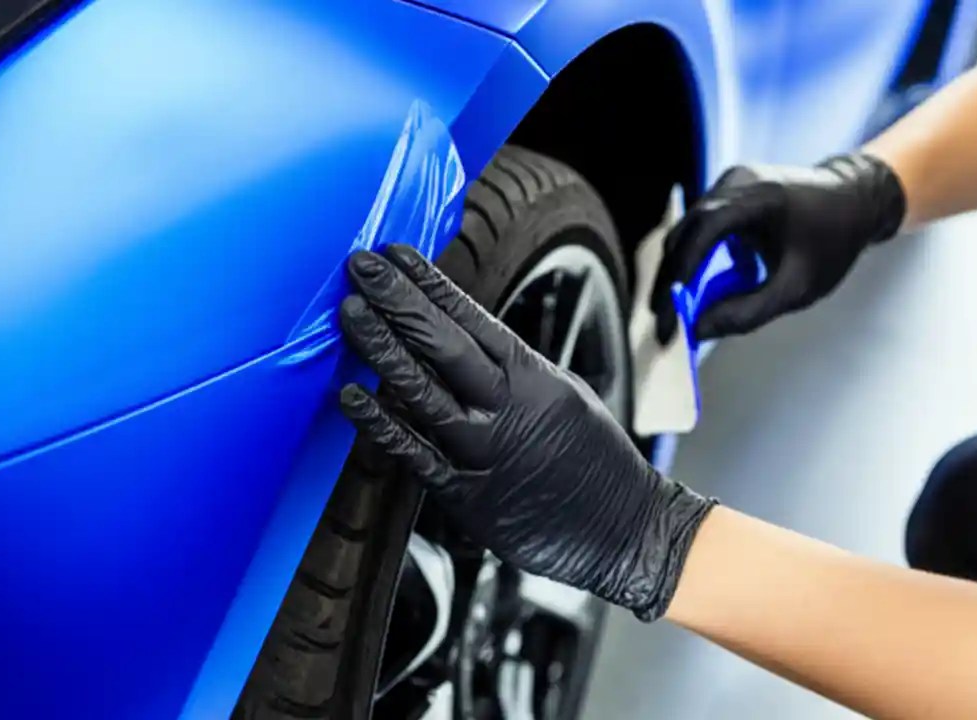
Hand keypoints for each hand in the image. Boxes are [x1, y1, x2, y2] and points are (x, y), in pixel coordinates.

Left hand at [337, 245, 714, 621]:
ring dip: (382, 349)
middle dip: (398, 301)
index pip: (471, 318)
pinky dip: (381, 424)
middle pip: (443, 344)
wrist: (626, 531)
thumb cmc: (595, 462)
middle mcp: (507, 407)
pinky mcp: (467, 495)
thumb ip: (513, 369)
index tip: (395, 255)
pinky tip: (351, 397)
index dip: (429, 284)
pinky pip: (415, 453)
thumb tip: (465, 338)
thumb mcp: (563, 395)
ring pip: (422, 392)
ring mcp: (484, 451)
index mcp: (533, 376)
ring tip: (350, 314)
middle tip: (360, 266)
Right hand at [652, 153, 905, 340]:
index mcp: (759, 197)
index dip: (679, 274)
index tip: (667, 314)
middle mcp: (736, 182)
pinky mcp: (726, 193)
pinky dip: (692, 259)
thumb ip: (746, 312)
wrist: (856, 201)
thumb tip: (698, 330)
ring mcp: (728, 183)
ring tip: (674, 311)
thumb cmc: (833, 242)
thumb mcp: (797, 288)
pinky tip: (695, 289)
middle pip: (684, 233)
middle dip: (669, 282)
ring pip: (686, 232)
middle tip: (662, 323)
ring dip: (678, 272)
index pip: (703, 232)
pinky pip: (698, 229)